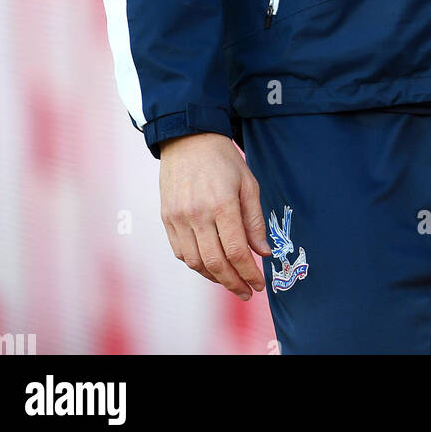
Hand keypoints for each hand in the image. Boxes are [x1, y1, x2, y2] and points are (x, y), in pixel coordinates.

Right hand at [159, 132, 270, 299]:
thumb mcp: (248, 184)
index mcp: (222, 204)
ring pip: (196, 263)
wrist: (189, 139)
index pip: (237, 251)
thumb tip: (263, 253)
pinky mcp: (167, 219)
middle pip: (215, 263)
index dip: (249, 273)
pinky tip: (210, 265)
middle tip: (246, 292)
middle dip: (233, 283)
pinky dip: (197, 264)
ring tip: (230, 281)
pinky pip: (181, 253)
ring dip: (215, 278)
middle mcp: (197, 214)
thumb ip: (255, 221)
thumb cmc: (224, 160)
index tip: (259, 285)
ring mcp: (178, 218)